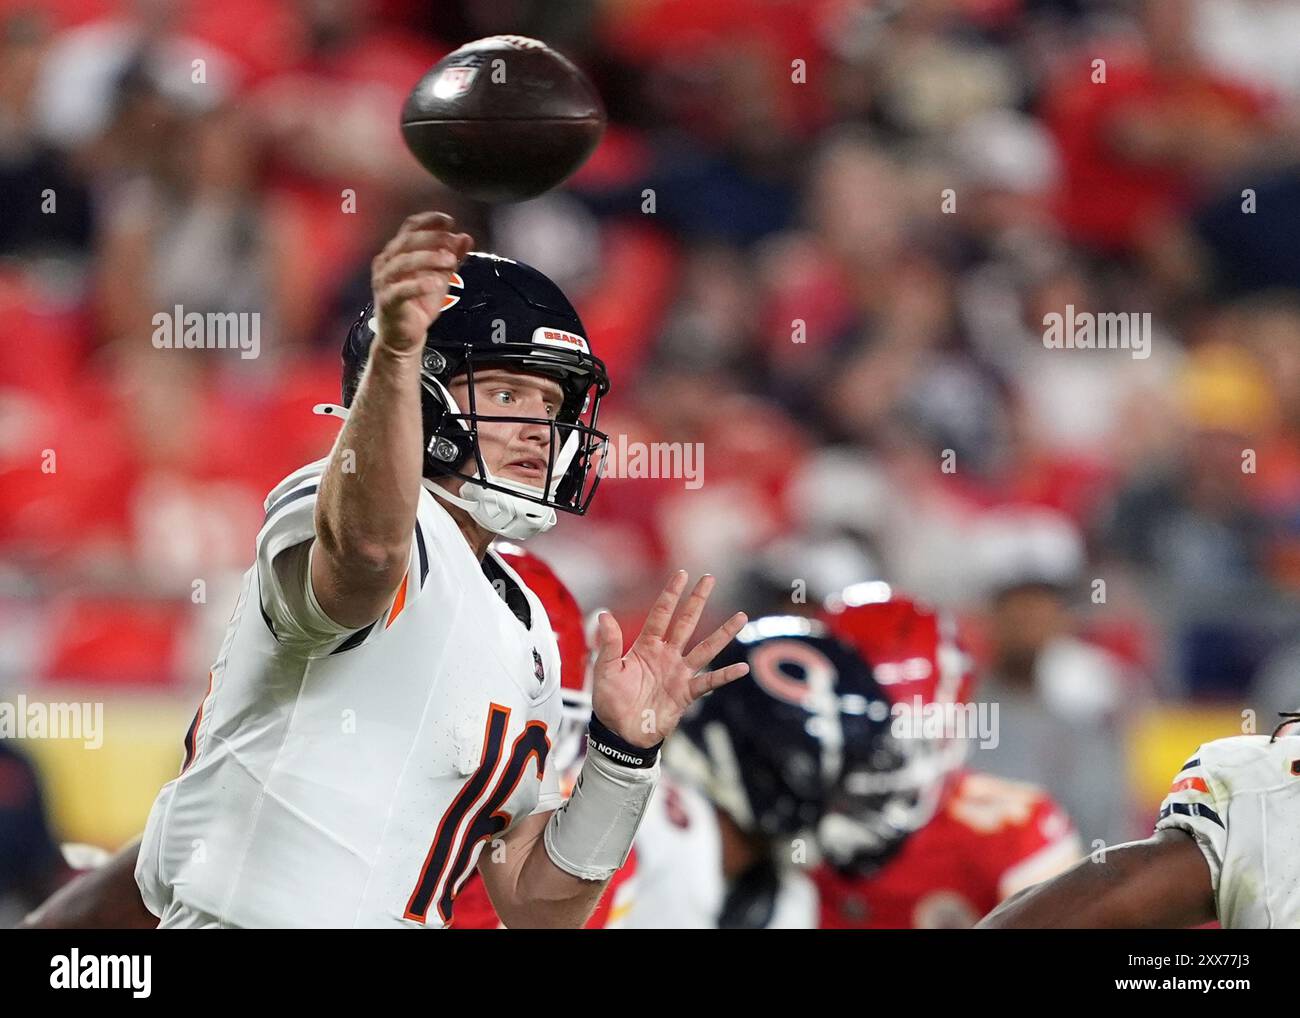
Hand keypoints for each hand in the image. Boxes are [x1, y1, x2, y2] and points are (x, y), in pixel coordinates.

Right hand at [371, 211, 473, 352]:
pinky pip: (401, 289)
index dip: (430, 221)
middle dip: (433, 238)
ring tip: (450, 261)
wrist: (404, 336)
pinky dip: (419, 284)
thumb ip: (452, 257)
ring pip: (403, 262)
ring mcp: (384, 281)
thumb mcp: (441, 277)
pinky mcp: (387, 301)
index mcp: (398, 251)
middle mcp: (387, 262)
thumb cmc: (418, 304)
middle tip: (453, 243)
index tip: (450, 222)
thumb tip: (465, 237)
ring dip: (428, 258)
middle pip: (407, 240)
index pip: (410, 227)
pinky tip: (436, 283)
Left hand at [590, 571, 749, 748]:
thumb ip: (607, 645)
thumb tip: (603, 615)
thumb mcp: (605, 671)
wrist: (620, 733)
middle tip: (710, 579)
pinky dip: (725, 675)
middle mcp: (666, 655)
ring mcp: (678, 673)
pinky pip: (709, 681)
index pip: (661, 614)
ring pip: (705, 648)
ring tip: (741, 617)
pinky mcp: (686, 693)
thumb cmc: (610, 702)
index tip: (681, 575)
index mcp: (646, 646)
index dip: (671, 595)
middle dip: (697, 601)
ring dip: (722, 633)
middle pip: (686, 622)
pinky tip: (741, 668)